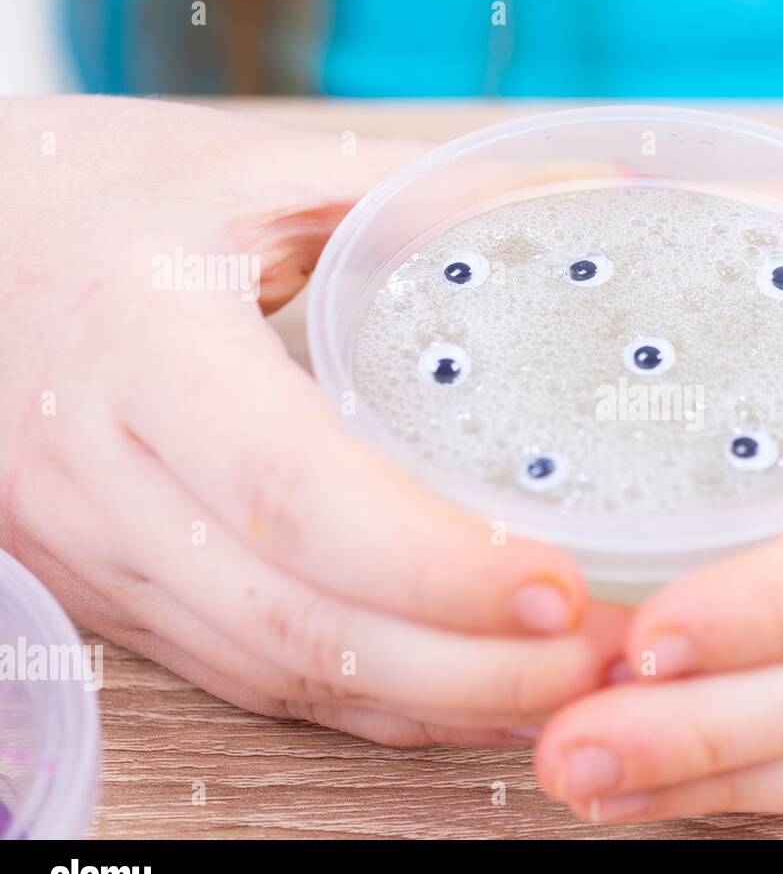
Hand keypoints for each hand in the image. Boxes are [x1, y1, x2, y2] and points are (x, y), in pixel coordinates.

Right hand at [0, 97, 625, 744]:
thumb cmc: (106, 201)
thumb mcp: (249, 170)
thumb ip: (414, 196)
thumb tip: (582, 204)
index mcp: (139, 346)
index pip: (290, 488)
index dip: (429, 561)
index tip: (555, 588)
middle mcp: (103, 476)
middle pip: (289, 619)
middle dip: (457, 670)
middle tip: (593, 664)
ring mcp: (97, 553)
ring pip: (272, 672)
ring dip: (427, 703)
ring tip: (561, 691)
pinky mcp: (115, 593)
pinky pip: (248, 676)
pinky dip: (366, 702)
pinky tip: (464, 697)